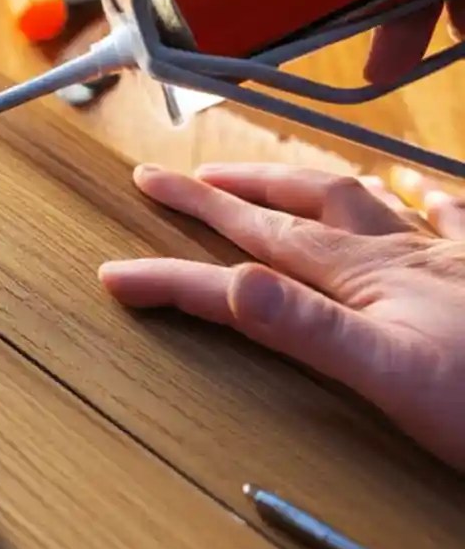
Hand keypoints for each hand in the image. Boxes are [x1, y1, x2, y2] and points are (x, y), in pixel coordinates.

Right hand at [99, 164, 464, 470]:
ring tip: (253, 171)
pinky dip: (418, 198)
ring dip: (290, 182)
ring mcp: (436, 257)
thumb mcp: (391, 377)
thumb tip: (234, 285)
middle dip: (215, 196)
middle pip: (284, 212)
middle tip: (161, 180)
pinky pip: (445, 215)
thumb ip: (309, 328)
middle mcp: (391, 256)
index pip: (240, 273)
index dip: (174, 275)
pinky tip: (415, 188)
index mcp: (357, 282)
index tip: (117, 272)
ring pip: (348, 201)